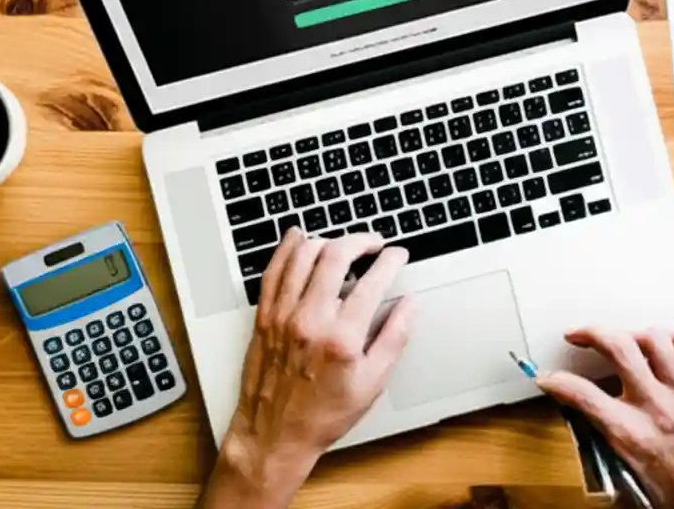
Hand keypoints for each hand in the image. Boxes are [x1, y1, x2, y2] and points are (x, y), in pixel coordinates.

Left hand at [199, 229, 412, 508]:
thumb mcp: (372, 384)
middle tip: (373, 243)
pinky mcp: (264, 317)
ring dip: (327, 241)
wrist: (274, 435)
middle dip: (360, 240)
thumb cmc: (322, 415)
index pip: (372, 281)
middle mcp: (309, 320)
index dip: (390, 260)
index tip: (397, 255)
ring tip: (342, 244)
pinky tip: (298, 239)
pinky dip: (286, 249)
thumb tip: (409, 305)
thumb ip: (394, 338)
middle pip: (335, 255)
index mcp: (341, 338)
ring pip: (302, 256)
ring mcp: (282, 316)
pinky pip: (273, 271)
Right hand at [536, 328, 673, 508]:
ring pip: (655, 338)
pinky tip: (660, 346)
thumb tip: (579, 407)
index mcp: (631, 434)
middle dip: (590, 333)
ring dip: (631, 333)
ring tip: (621, 342)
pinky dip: (673, 337)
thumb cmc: (671, 492)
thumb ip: (601, 433)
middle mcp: (657, 407)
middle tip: (577, 335)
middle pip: (619, 347)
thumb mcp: (624, 466)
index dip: (556, 381)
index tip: (546, 377)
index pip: (582, 394)